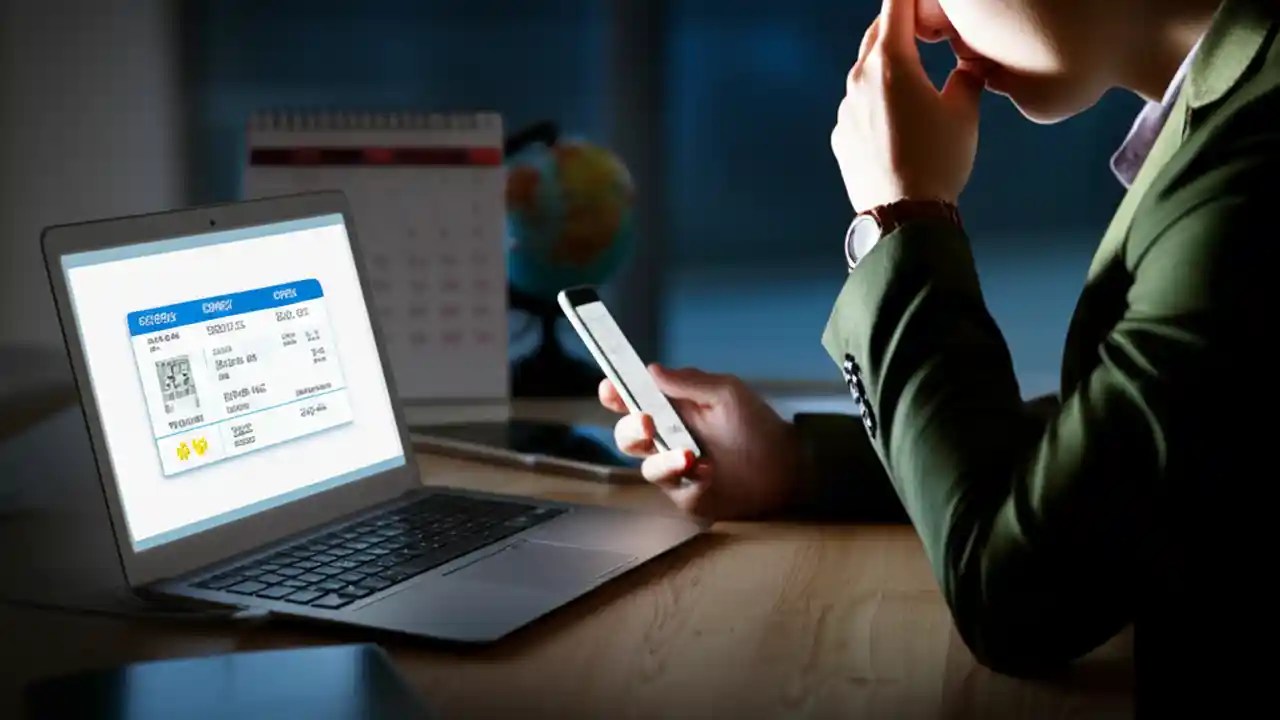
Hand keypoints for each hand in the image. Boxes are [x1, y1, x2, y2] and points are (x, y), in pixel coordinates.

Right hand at [599, 364, 801, 520]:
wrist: (787, 468)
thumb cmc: (758, 425)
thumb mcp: (726, 394)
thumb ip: (689, 382)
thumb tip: (651, 369)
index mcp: (674, 407)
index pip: (634, 399)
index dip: (616, 395)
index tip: (610, 390)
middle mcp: (668, 437)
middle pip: (627, 434)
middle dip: (630, 428)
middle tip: (646, 424)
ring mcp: (675, 468)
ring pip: (645, 464)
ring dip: (662, 459)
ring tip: (690, 457)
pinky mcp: (685, 494)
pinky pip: (670, 487)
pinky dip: (685, 479)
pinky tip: (707, 473)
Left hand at [832, 0, 987, 210]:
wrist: (903, 215)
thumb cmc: (938, 161)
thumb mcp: (965, 113)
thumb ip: (966, 77)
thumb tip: (967, 66)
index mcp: (891, 64)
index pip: (897, 6)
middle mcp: (860, 80)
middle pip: (877, 34)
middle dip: (898, 22)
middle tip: (921, 22)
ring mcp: (846, 109)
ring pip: (865, 71)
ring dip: (886, 63)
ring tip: (912, 72)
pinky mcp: (841, 136)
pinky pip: (858, 105)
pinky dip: (875, 99)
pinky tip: (896, 118)